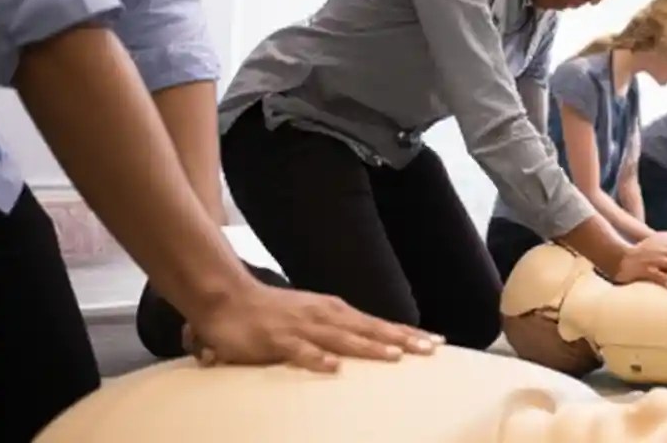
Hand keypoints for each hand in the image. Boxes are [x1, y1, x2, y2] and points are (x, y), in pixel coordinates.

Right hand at [183, 281, 438, 372]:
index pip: (380, 324)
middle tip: (432, 349)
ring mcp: (303, 327)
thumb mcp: (314, 318)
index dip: (408, 333)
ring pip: (344, 338)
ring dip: (371, 347)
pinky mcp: (278, 339)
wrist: (228, 298)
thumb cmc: (274, 313)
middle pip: (372, 329)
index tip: (438, 342)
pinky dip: (318, 358)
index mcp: (336, 312)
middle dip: (403, 340)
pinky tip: (334, 368)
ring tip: (396, 358)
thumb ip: (338, 331)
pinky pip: (301, 351)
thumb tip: (366, 346)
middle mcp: (326, 316)